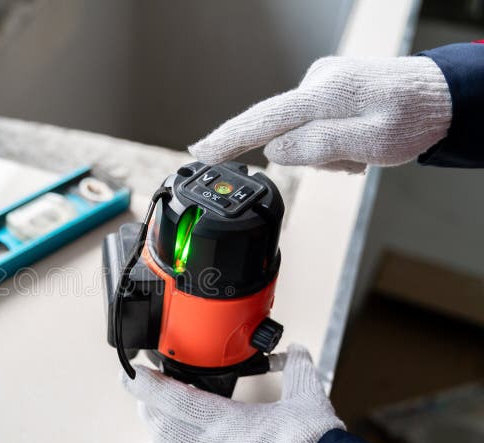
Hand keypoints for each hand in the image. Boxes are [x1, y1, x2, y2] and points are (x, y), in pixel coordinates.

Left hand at [122, 344, 343, 442]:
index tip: (132, 373)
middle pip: (163, 426)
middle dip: (150, 406)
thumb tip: (299, 352)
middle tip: (145, 393)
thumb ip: (299, 373)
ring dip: (154, 434)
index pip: (174, 399)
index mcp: (229, 423)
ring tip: (150, 420)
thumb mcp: (308, 402)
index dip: (148, 385)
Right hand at [189, 56, 451, 172]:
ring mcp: (322, 84)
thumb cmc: (413, 119)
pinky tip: (359, 141)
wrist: (443, 97)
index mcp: (323, 94)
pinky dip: (332, 141)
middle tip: (354, 159)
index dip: (227, 139)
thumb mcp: (370, 143)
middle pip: (284, 133)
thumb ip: (317, 147)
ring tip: (363, 149)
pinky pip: (315, 126)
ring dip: (327, 150)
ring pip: (302, 134)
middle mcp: (316, 82)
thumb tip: (274, 150)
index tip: (198, 153)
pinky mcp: (329, 89)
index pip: (262, 120)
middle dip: (311, 156)